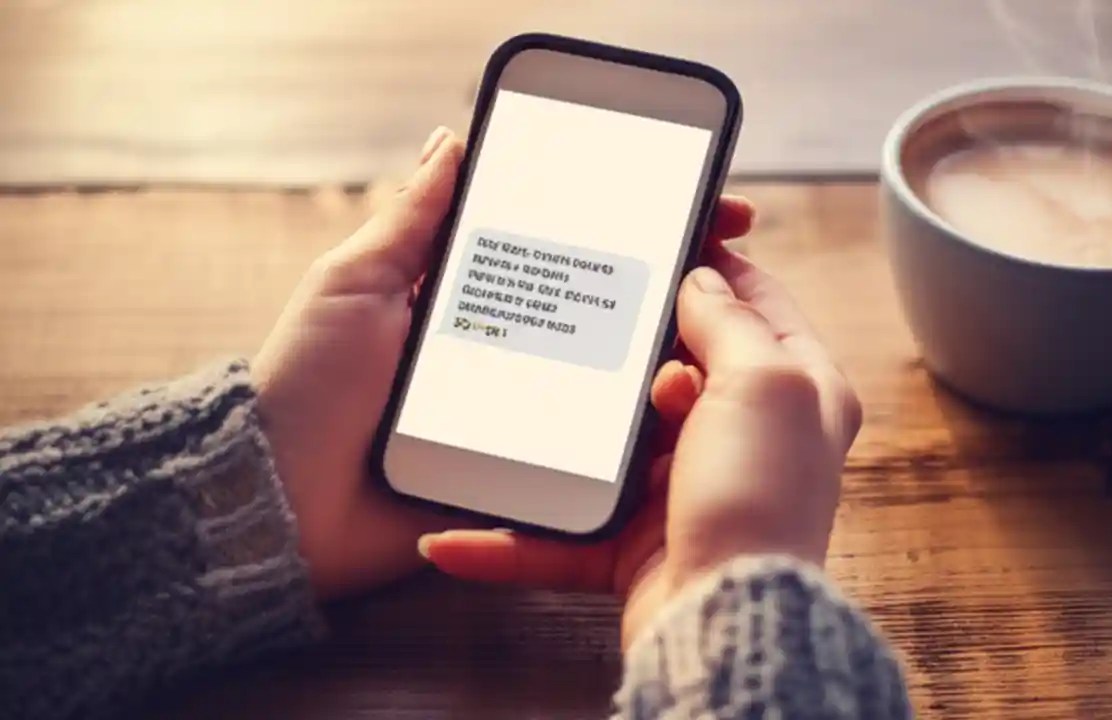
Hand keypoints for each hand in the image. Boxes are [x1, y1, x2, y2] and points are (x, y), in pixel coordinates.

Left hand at [250, 127, 762, 601]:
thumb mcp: (354, 284)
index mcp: (469, 303)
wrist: (278, 503)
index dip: (619, 229)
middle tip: (723, 266)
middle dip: (662, 292)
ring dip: (657, 366)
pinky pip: (579, 458)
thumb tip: (453, 141)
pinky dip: (624, 442)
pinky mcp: (515, 478)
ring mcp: (514, 419)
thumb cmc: (308, 386)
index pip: (559, 254)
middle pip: (595, 317)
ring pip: (601, 388)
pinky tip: (672, 416)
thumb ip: (410, 221)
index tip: (683, 205)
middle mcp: (503, 356)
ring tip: (713, 339)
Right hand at [421, 243, 860, 647]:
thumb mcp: (765, 384)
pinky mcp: (636, 542)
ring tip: (513, 393)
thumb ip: (731, 323)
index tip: (656, 238)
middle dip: (628, 347)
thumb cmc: (760, 502)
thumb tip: (701, 278)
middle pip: (676, 366)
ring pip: (611, 442)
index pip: (754, 305)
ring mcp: (687, 489)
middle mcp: (746, 438)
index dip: (709, 267)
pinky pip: (562, 531)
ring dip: (562, 430)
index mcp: (795, 391)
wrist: (724, 624)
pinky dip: (511, 537)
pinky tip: (455, 532)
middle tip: (583, 314)